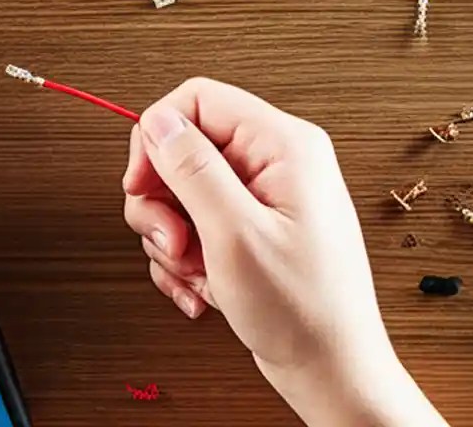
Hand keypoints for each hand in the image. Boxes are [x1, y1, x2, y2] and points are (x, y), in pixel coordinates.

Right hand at [122, 78, 445, 426]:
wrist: (331, 371)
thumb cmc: (304, 311)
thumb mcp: (236, 234)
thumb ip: (193, 169)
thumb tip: (158, 120)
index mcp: (284, 146)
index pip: (196, 101)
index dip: (156, 139)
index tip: (140, 185)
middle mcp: (275, 163)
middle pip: (183, 149)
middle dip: (162, 203)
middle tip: (174, 243)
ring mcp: (263, 197)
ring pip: (181, 192)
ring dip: (172, 239)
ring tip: (196, 273)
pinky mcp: (252, 228)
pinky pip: (195, 225)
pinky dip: (186, 260)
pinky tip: (203, 288)